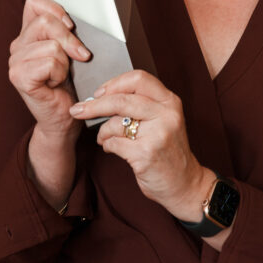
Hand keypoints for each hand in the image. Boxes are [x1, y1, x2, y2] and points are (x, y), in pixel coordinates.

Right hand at [9, 0, 88, 133]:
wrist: (63, 118)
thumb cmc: (69, 86)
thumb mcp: (70, 52)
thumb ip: (67, 33)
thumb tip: (78, 21)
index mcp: (28, 35)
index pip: (34, 2)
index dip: (54, 9)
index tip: (70, 26)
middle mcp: (17, 46)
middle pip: (45, 22)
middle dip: (70, 39)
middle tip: (80, 56)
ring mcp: (14, 62)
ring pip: (52, 45)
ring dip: (66, 62)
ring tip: (61, 75)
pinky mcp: (18, 77)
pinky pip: (50, 62)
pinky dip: (60, 73)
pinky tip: (55, 84)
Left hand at [69, 70, 212, 220]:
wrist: (184, 183)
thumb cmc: (168, 151)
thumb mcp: (164, 120)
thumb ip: (142, 104)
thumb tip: (103, 95)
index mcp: (170, 102)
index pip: (138, 78)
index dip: (114, 83)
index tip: (99, 92)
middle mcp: (166, 115)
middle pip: (120, 100)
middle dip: (94, 106)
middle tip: (78, 110)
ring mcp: (157, 135)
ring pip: (114, 123)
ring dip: (102, 132)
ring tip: (105, 138)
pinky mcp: (146, 154)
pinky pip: (113, 143)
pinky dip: (107, 146)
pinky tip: (112, 149)